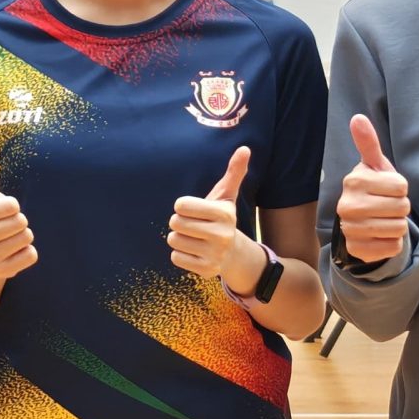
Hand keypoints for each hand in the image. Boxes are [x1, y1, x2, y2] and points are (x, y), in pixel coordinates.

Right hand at [0, 163, 37, 279]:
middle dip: (19, 221)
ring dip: (24, 236)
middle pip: (20, 222)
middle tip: (8, 226)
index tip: (4, 210)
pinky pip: (31, 255)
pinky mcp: (3, 272)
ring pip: (27, 238)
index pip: (11, 205)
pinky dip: (28, 252)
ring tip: (11, 238)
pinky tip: (15, 252)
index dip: (12, 206)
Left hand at [169, 146, 257, 284]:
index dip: (183, 206)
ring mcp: (215, 254)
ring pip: (174, 240)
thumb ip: (234, 172)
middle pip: (175, 223)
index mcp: (224, 213)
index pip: (180, 205)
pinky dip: (181, 254)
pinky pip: (176, 257)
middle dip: (180, 222)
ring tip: (194, 238)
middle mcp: (222, 235)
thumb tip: (245, 148)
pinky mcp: (206, 270)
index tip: (194, 210)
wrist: (233, 253)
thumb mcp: (227, 195)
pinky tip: (195, 252)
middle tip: (193, 225)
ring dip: (179, 238)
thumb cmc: (221, 218)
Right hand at [337, 115, 411, 263]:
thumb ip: (368, 143)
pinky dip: (391, 243)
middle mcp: (348, 205)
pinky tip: (379, 236)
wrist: (359, 222)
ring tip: (383, 219)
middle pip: (402, 207)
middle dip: (400, 207)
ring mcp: (351, 229)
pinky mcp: (358, 249)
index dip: (400, 188)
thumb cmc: (373, 189)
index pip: (402, 187)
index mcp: (354, 181)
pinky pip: (393, 247)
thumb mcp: (374, 166)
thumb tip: (357, 117)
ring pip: (399, 228)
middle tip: (386, 206)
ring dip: (397, 225)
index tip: (387, 189)